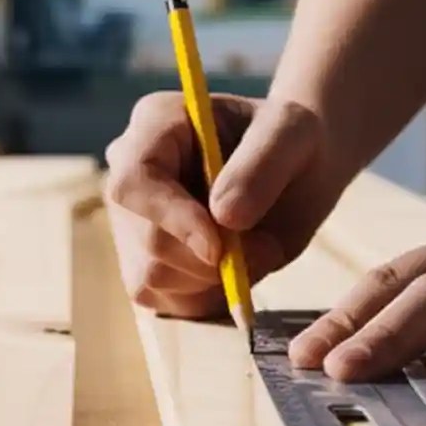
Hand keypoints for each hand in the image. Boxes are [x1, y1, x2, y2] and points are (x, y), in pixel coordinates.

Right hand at [104, 92, 346, 317]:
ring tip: (257, 250)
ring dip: (213, 280)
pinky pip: (162, 301)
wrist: (296, 171)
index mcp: (153, 124)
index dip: (172, 220)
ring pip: (151, 278)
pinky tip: (236, 269)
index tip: (219, 246)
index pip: (133, 183)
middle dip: (209, 259)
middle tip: (265, 247)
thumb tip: (224, 216)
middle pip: (146, 239)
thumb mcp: (293, 134)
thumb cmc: (291, 142)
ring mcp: (130, 223)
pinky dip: (207, 297)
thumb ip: (263, 165)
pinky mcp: (144, 264)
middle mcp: (129, 174)